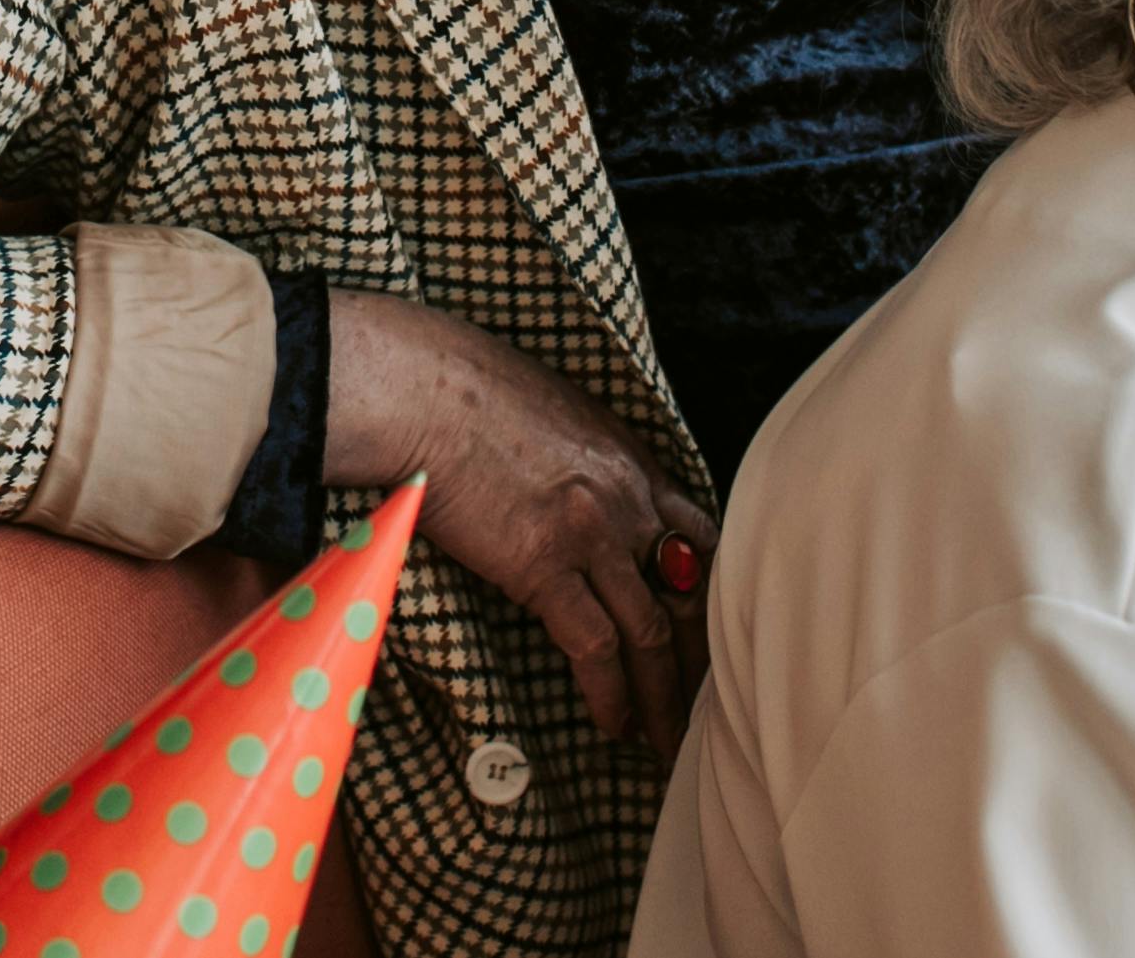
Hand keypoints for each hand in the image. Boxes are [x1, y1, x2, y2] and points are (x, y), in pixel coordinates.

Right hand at [329, 290, 708, 754]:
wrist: (422, 389)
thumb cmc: (467, 390)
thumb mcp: (556, 412)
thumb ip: (585, 458)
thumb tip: (577, 490)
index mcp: (633, 460)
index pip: (701, 539)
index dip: (710, 597)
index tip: (712, 638)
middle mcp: (628, 499)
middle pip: (690, 595)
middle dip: (702, 660)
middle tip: (708, 709)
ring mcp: (591, 534)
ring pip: (652, 633)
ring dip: (665, 699)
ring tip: (670, 744)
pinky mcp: (544, 566)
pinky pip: (595, 647)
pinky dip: (611, 695)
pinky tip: (615, 728)